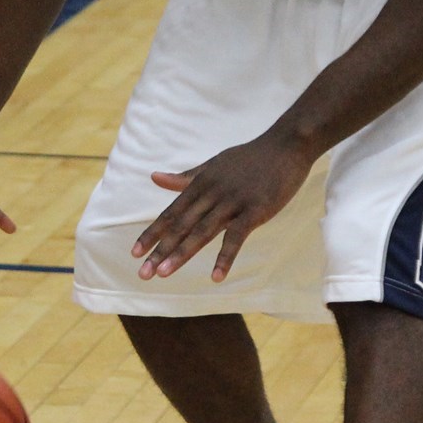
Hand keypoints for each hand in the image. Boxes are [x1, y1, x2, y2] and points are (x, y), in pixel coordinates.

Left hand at [132, 137, 312, 283]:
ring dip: (182, 254)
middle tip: (143, 273)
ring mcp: (233, 201)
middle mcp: (212, 193)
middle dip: (161, 250)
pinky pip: (237, 237)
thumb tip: (154, 177)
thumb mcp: (214, 165)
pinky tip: (216, 277)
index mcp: (201, 183)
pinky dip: (225, 257)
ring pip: (202, 231)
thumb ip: (185, 177)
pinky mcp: (255, 210)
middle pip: (182, 225)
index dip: (153, 233)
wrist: (286, 145)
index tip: (135, 253)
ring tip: (164, 274)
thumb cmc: (250, 157)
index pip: (172, 213)